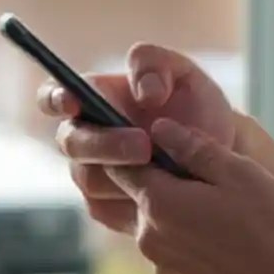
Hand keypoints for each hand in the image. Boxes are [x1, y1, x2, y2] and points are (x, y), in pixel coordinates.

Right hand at [36, 44, 238, 234]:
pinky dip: (131, 202)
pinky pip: (105, 209)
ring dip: (121, 176)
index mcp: (93, 98)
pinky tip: (162, 196)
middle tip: (144, 146)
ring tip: (164, 171)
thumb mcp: (184, 74)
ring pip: (88, 179)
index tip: (73, 102)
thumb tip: (144, 92)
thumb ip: (156, 65)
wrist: (220, 155)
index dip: (55, 99)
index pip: (53, 96)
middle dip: (104, 144)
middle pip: (71, 142)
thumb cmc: (195, 107)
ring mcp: (92, 173)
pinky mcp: (106, 207)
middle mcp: (84, 137)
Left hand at [107, 118, 273, 273]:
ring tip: (224, 228)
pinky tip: (224, 261)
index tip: (159, 150)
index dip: (139, 156)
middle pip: (144, 205)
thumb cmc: (273, 222)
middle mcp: (149, 242)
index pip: (124, 170)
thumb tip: (158, 129)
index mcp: (158, 204)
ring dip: (179, 229)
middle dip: (167, 193)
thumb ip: (192, 147)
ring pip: (160, 239)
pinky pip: (175, 273)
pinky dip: (192, 265)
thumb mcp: (238, 170)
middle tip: (211, 191)